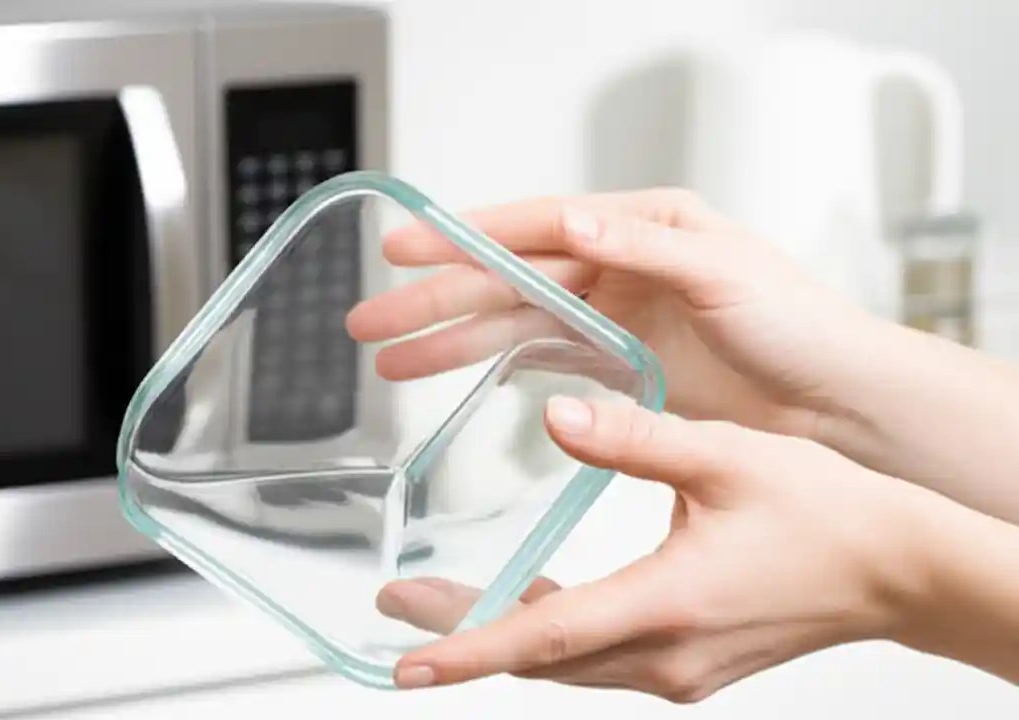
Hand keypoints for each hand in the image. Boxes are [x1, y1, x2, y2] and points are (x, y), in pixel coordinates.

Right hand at [345, 189, 880, 440]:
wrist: (838, 406)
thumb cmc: (800, 327)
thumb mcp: (723, 272)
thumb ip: (641, 246)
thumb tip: (571, 221)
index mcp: (641, 225)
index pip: (535, 225)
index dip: (464, 237)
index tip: (402, 247)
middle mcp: (617, 265)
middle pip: (506, 280)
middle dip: (435, 301)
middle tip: (369, 322)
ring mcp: (612, 317)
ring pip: (511, 325)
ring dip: (450, 342)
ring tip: (390, 361)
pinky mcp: (615, 366)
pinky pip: (538, 360)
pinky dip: (492, 367)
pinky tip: (450, 374)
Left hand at [376, 395, 948, 701]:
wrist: (899, 571)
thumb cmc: (826, 515)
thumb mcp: (725, 457)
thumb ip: (633, 437)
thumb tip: (558, 416)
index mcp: (667, 604)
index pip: (543, 638)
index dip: (468, 651)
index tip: (407, 664)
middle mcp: (666, 655)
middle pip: (541, 660)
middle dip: (464, 638)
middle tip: (399, 608)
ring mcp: (680, 672)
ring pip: (570, 667)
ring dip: (506, 641)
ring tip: (446, 610)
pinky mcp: (691, 667)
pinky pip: (602, 662)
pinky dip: (554, 642)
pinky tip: (530, 612)